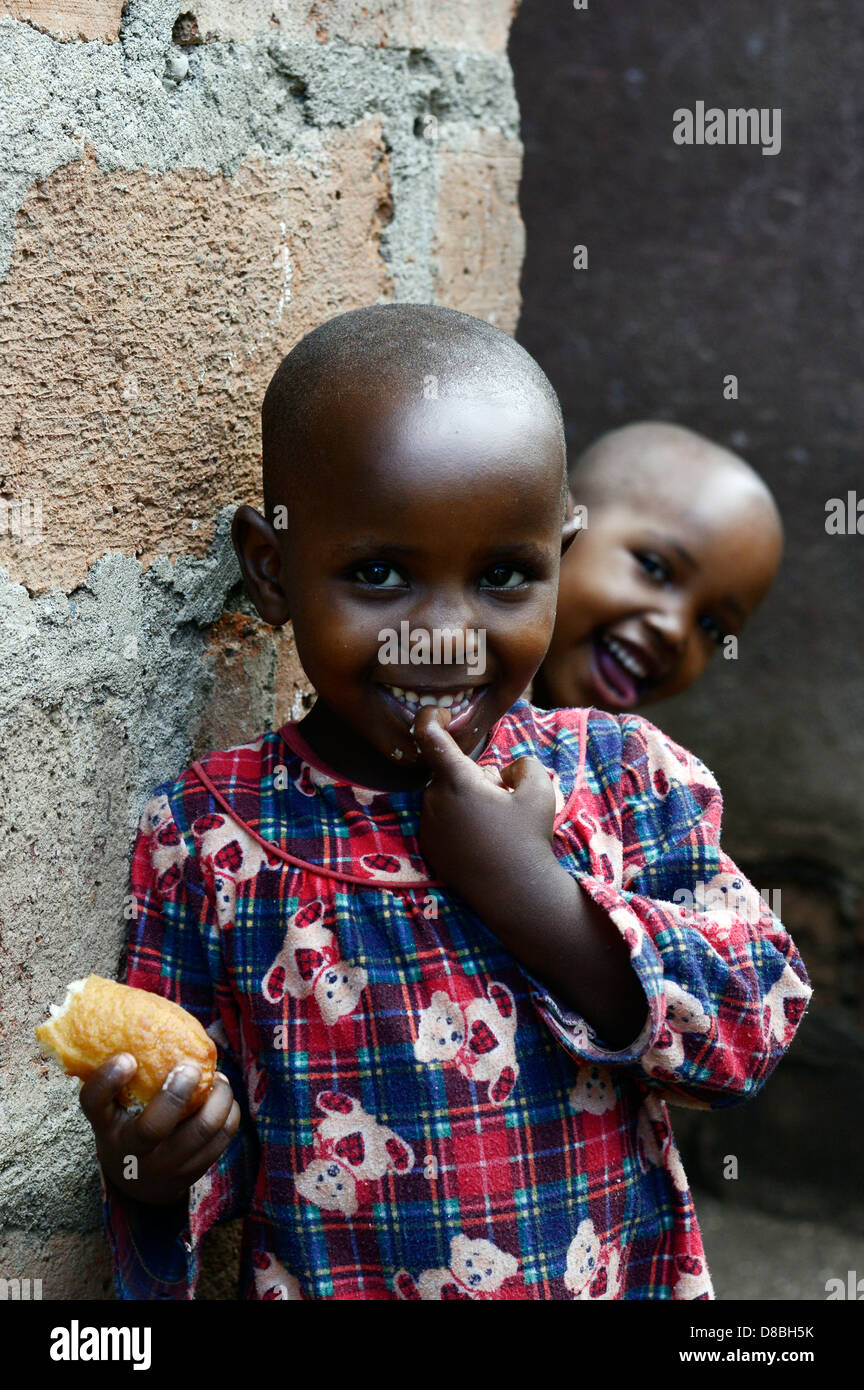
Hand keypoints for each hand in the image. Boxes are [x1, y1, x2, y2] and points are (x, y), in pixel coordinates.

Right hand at [79, 1053, 240, 1206]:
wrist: (138, 1184)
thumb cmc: (126, 1127)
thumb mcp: (114, 1108)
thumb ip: (126, 1078)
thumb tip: (155, 1019)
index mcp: (106, 1127)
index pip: (94, 1104)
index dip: (107, 1080)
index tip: (127, 1057)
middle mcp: (130, 1151)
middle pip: (154, 1127)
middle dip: (177, 1093)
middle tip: (191, 1066)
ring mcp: (163, 1166)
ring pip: (199, 1131)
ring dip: (217, 1098)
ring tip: (219, 1079)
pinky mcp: (191, 1172)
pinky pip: (220, 1139)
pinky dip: (229, 1113)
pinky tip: (224, 1099)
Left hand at [411, 706, 559, 911]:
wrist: (514, 893)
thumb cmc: (527, 838)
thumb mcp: (540, 789)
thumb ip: (523, 763)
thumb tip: (504, 771)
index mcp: (456, 782)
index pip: (429, 737)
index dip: (429, 717)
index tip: (439, 712)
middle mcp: (433, 800)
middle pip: (449, 771)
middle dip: (472, 776)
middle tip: (502, 799)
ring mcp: (427, 825)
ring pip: (446, 796)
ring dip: (466, 799)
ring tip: (495, 824)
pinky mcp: (428, 846)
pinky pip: (441, 819)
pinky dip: (457, 820)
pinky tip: (482, 840)